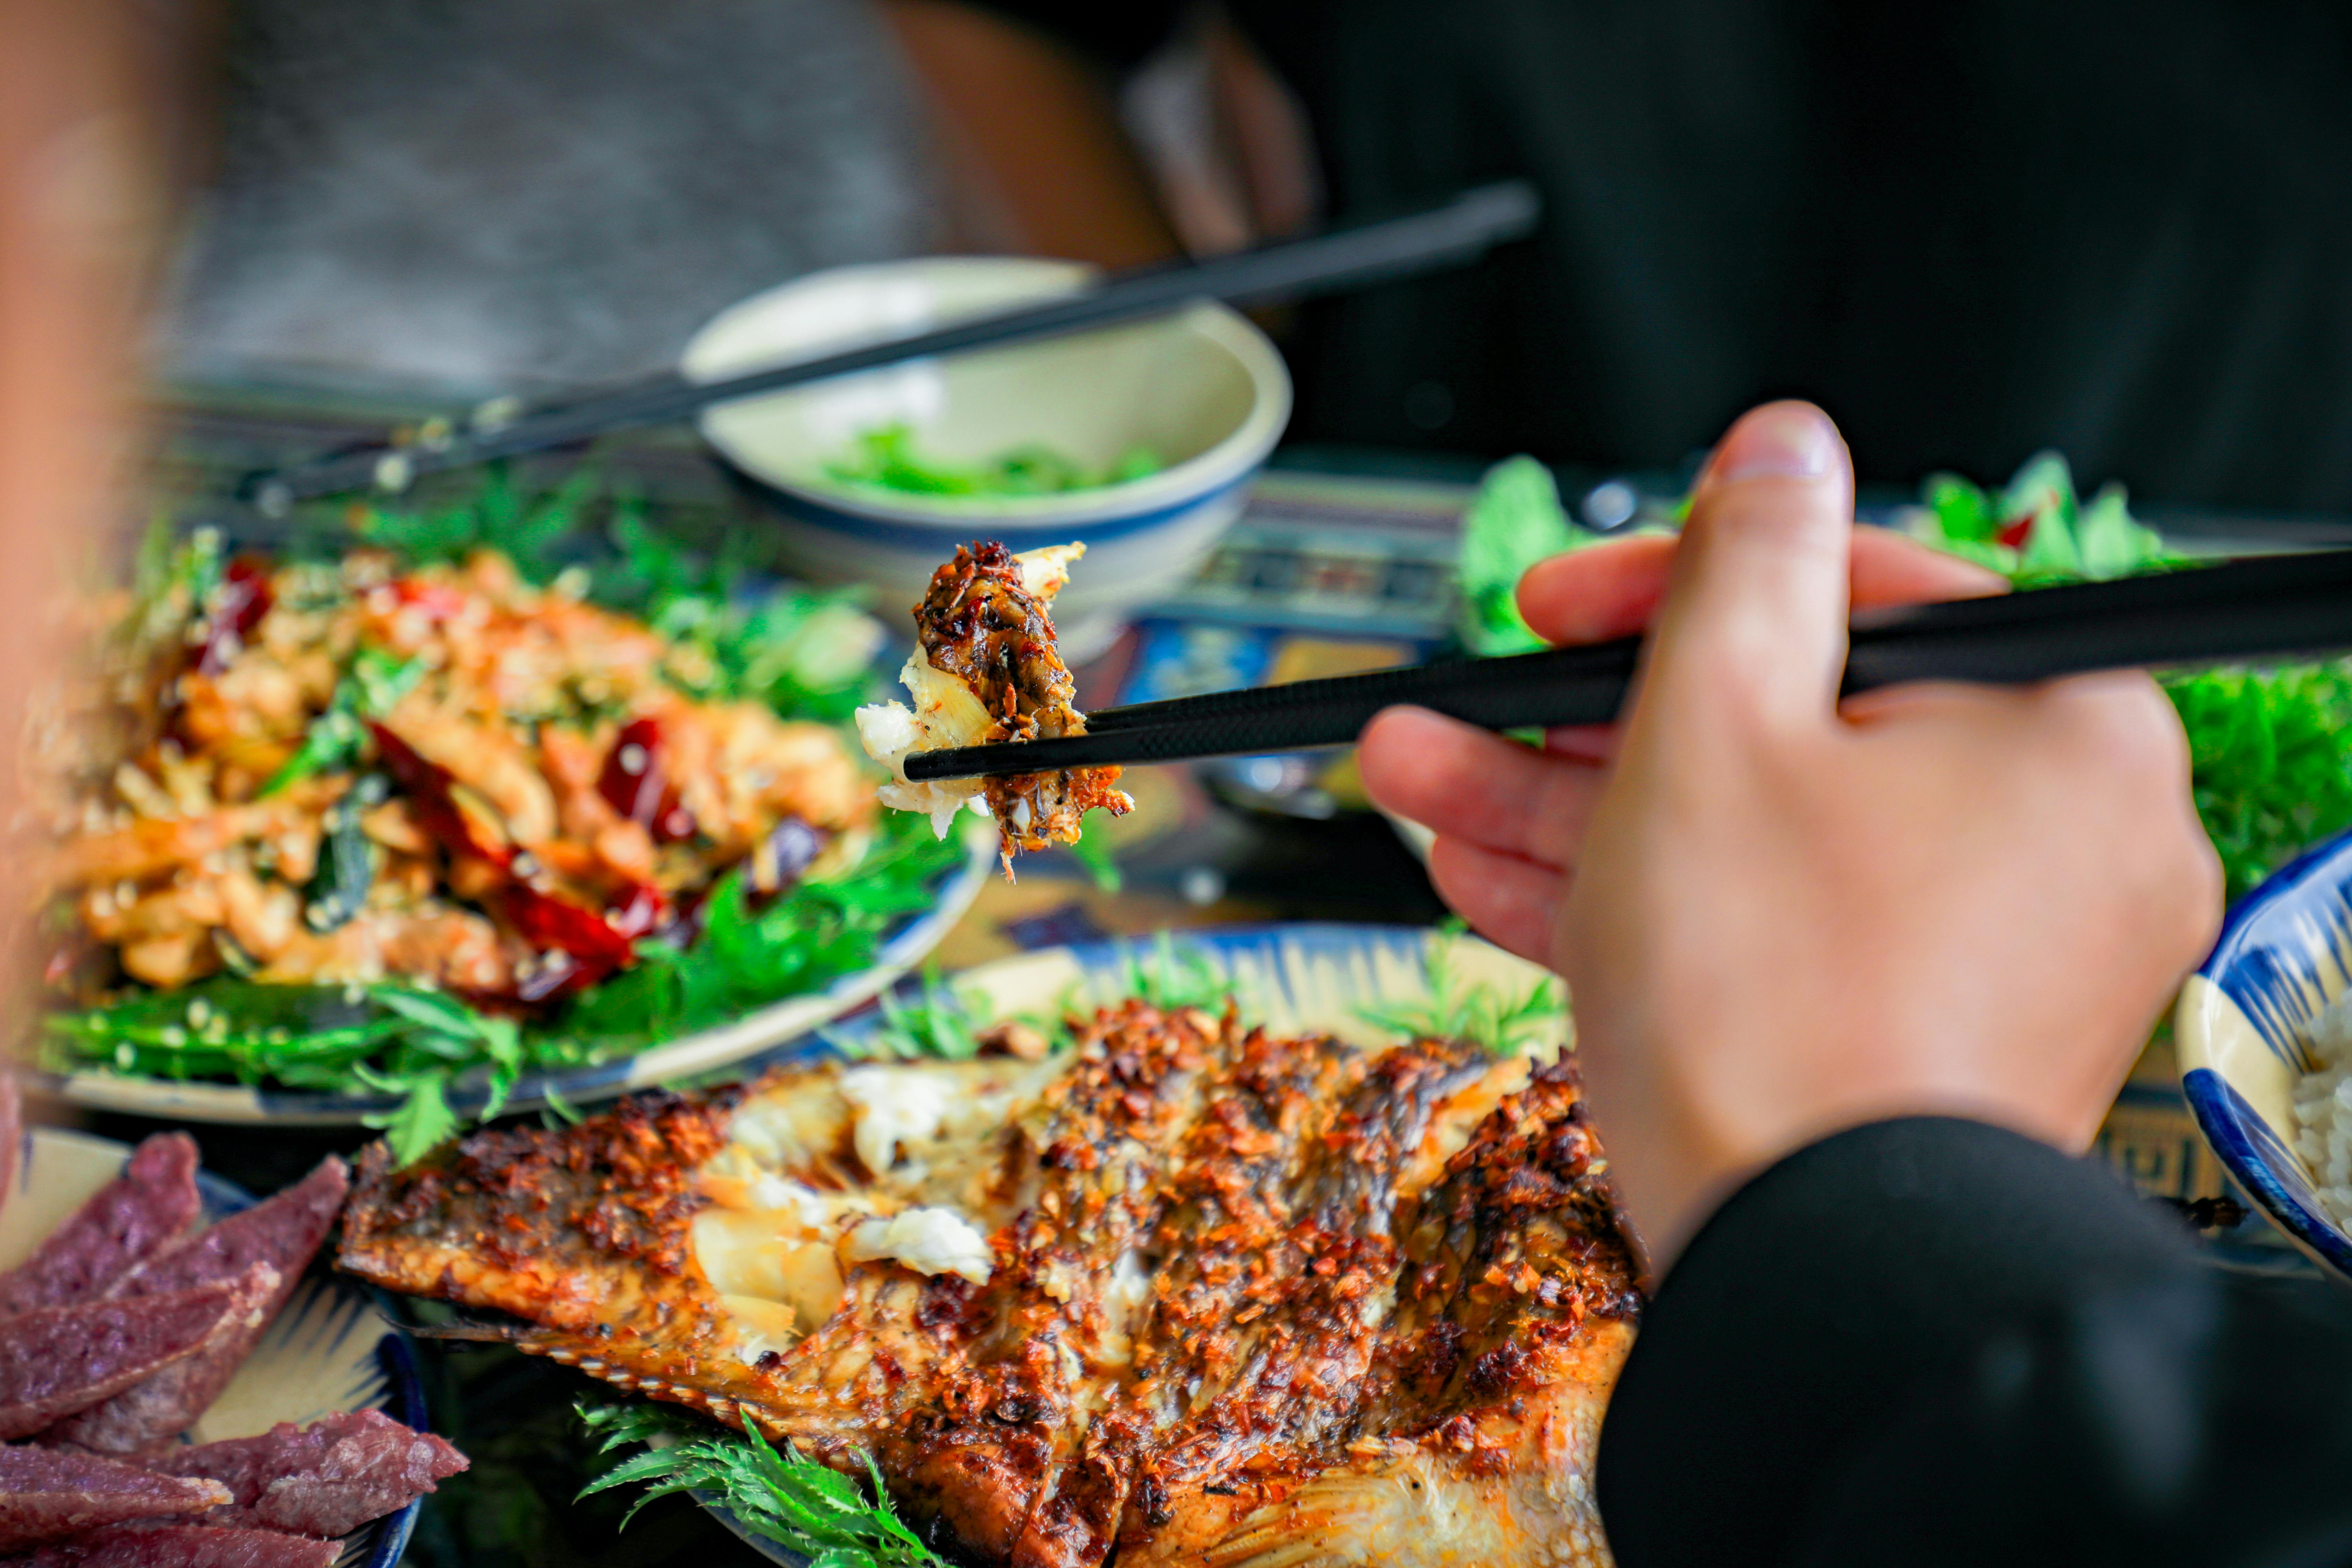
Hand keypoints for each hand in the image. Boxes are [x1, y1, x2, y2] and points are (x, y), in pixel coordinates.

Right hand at [1360, 402, 2222, 1265]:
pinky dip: (1638, 897)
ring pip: (1746, 832)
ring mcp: (1982, 945)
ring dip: (1571, 808)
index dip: (1671, 584)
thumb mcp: (1711, 722)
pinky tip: (1485, 873)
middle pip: (1780, 723)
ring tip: (1417, 784)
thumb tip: (1782, 443)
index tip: (1554, 604)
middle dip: (1579, 720)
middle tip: (1458, 708)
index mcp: (2053, 724)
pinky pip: (1763, 925)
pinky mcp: (1908, 1029)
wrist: (1804, 1276)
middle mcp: (2049, 831)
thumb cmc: (1771, 1006)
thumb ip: (1741, 563)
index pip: (1848, 590)